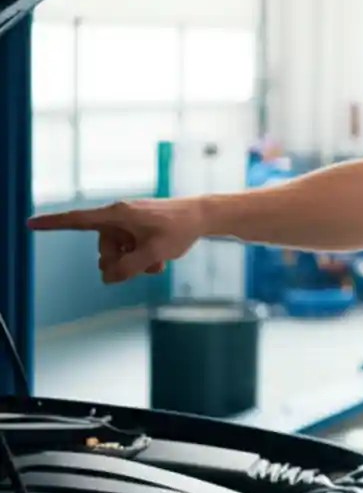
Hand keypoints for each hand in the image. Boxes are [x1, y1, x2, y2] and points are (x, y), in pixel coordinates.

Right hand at [28, 199, 205, 283]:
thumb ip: (128, 268)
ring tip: (157, 262)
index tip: (30, 224)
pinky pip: (128, 252)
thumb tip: (107, 277)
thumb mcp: (154, 254)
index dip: (53, 224)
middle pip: (102, 253)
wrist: (203, 217)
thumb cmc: (179, 230)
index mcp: (116, 216)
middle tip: (146, 265)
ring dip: (134, 264)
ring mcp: (126, 225)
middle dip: (120, 265)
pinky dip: (141, 259)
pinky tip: (160, 262)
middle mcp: (117, 218)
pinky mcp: (135, 230)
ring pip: (117, 256)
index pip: (77, 221)